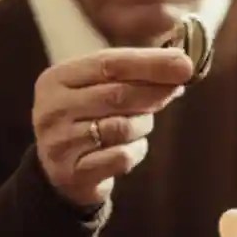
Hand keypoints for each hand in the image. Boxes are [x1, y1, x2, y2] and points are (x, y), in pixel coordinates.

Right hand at [32, 48, 193, 207]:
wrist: (60, 174)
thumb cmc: (87, 120)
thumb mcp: (96, 90)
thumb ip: (130, 75)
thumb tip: (178, 66)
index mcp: (56, 79)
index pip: (107, 63)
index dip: (149, 62)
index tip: (184, 63)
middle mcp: (53, 109)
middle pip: (117, 94)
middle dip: (155, 91)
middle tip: (177, 88)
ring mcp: (60, 143)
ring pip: (122, 127)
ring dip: (143, 124)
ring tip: (140, 124)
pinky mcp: (74, 173)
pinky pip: (122, 157)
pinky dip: (136, 151)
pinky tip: (130, 149)